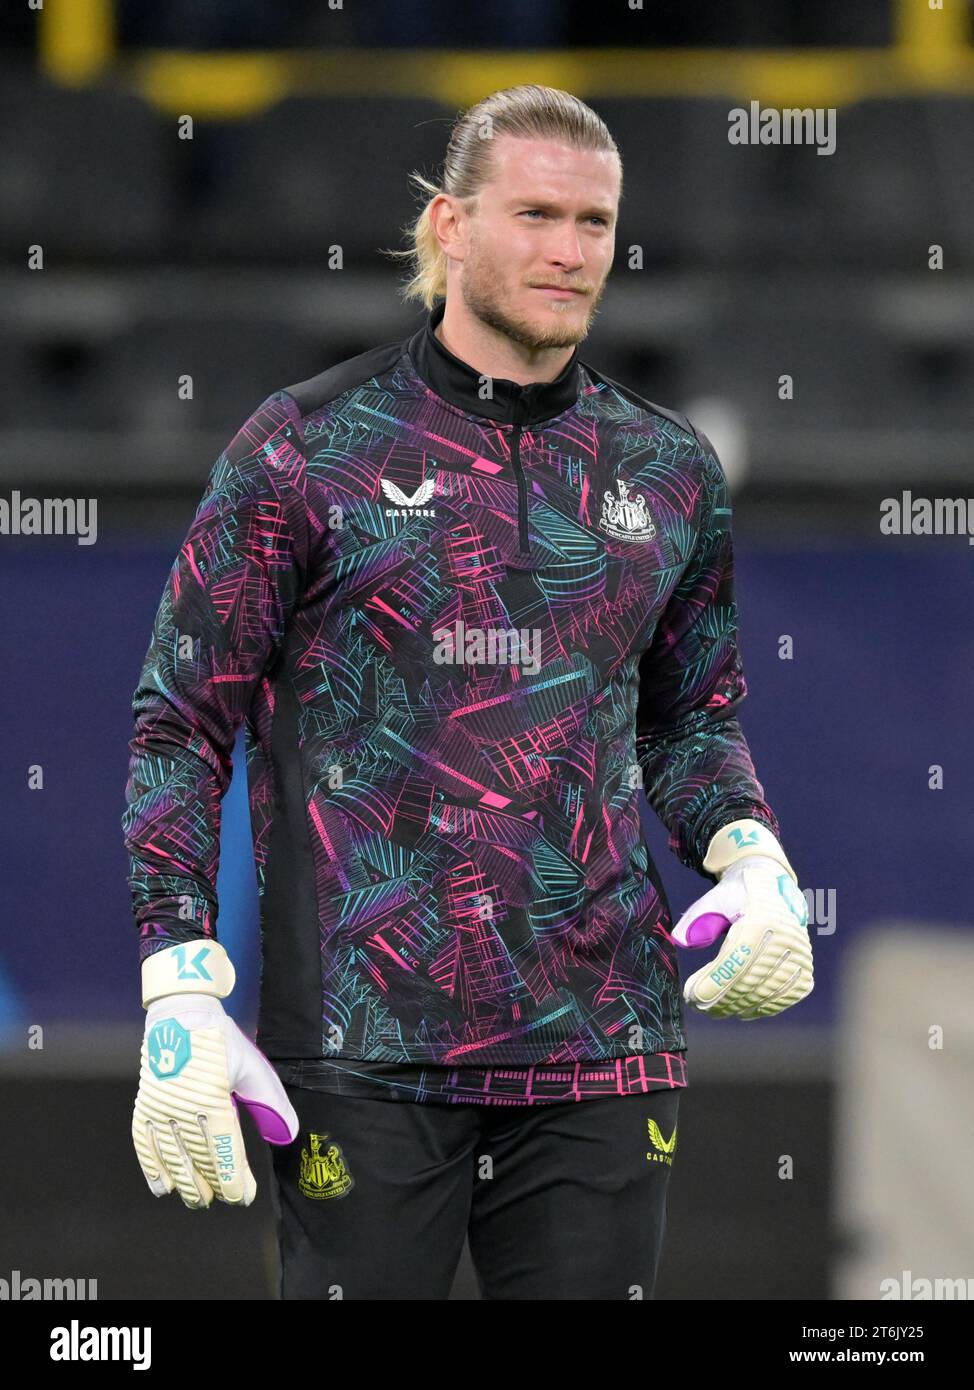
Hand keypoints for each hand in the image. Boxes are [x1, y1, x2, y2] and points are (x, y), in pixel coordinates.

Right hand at [132, 993, 298, 1208]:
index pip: (225, 1149)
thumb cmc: (220, 1041)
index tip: (242, 1196)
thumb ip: (270, 1103)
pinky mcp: (145, 1106)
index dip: (233, 1178)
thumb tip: (288, 1134)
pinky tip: (164, 1188)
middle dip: (212, 1184)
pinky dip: (153, 1169)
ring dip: (186, 1183)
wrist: (180, 1015)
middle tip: (223, 1200)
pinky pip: (146, 1145)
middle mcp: (183, 1107)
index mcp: (212, 1097)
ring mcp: (160, 1108)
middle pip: (198, 1158)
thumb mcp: (253, 1067)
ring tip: (199, 1200)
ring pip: (173, 1157)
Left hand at [671, 855, 813, 1018]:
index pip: (737, 958)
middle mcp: (787, 938)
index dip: (715, 981)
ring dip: (736, 1007)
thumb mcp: (715, 899)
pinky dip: (761, 1008)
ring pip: (765, 992)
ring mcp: (800, 957)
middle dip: (720, 998)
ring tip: (713, 1010)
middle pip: (750, 979)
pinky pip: (783, 997)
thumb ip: (698, 920)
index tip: (693, 995)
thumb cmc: (738, 897)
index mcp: (763, 916)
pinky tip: (740, 1011)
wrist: (775, 892)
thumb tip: (681, 940)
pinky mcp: (805, 970)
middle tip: (697, 1005)